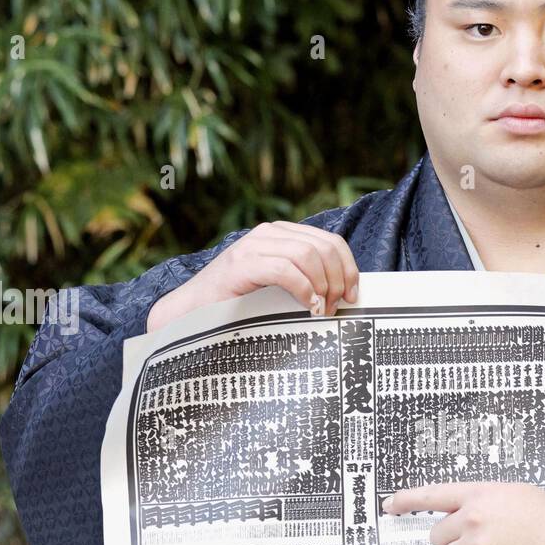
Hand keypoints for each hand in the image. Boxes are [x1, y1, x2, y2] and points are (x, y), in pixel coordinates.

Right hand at [147, 222, 359, 332]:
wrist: (191, 311)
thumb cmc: (237, 303)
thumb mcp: (278, 288)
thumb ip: (305, 280)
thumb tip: (342, 294)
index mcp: (282, 235)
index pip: (330, 241)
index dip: (348, 267)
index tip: (352, 294)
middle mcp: (270, 233)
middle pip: (324, 247)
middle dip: (338, 278)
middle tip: (336, 306)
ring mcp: (254, 246)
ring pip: (308, 255)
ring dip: (322, 285)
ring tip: (321, 309)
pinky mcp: (242, 264)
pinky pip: (285, 269)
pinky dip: (303, 289)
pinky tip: (308, 306)